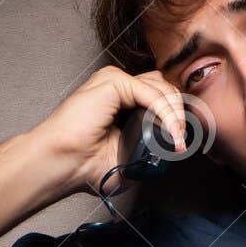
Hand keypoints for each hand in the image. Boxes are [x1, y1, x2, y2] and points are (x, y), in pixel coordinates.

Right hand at [27, 65, 193, 195]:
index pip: (160, 96)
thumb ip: (151, 145)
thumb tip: (175, 145)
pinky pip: (151, 92)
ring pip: (162, 88)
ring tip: (175, 139)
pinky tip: (169, 131)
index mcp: (120, 102)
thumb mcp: (128, 156)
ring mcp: (114, 81)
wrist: (63, 165)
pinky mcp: (112, 82)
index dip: (176, 115)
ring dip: (175, 115)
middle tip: (182, 140)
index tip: (182, 140)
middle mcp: (118, 87)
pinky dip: (164, 113)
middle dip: (180, 113)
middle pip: (165, 87)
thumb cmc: (84, 165)